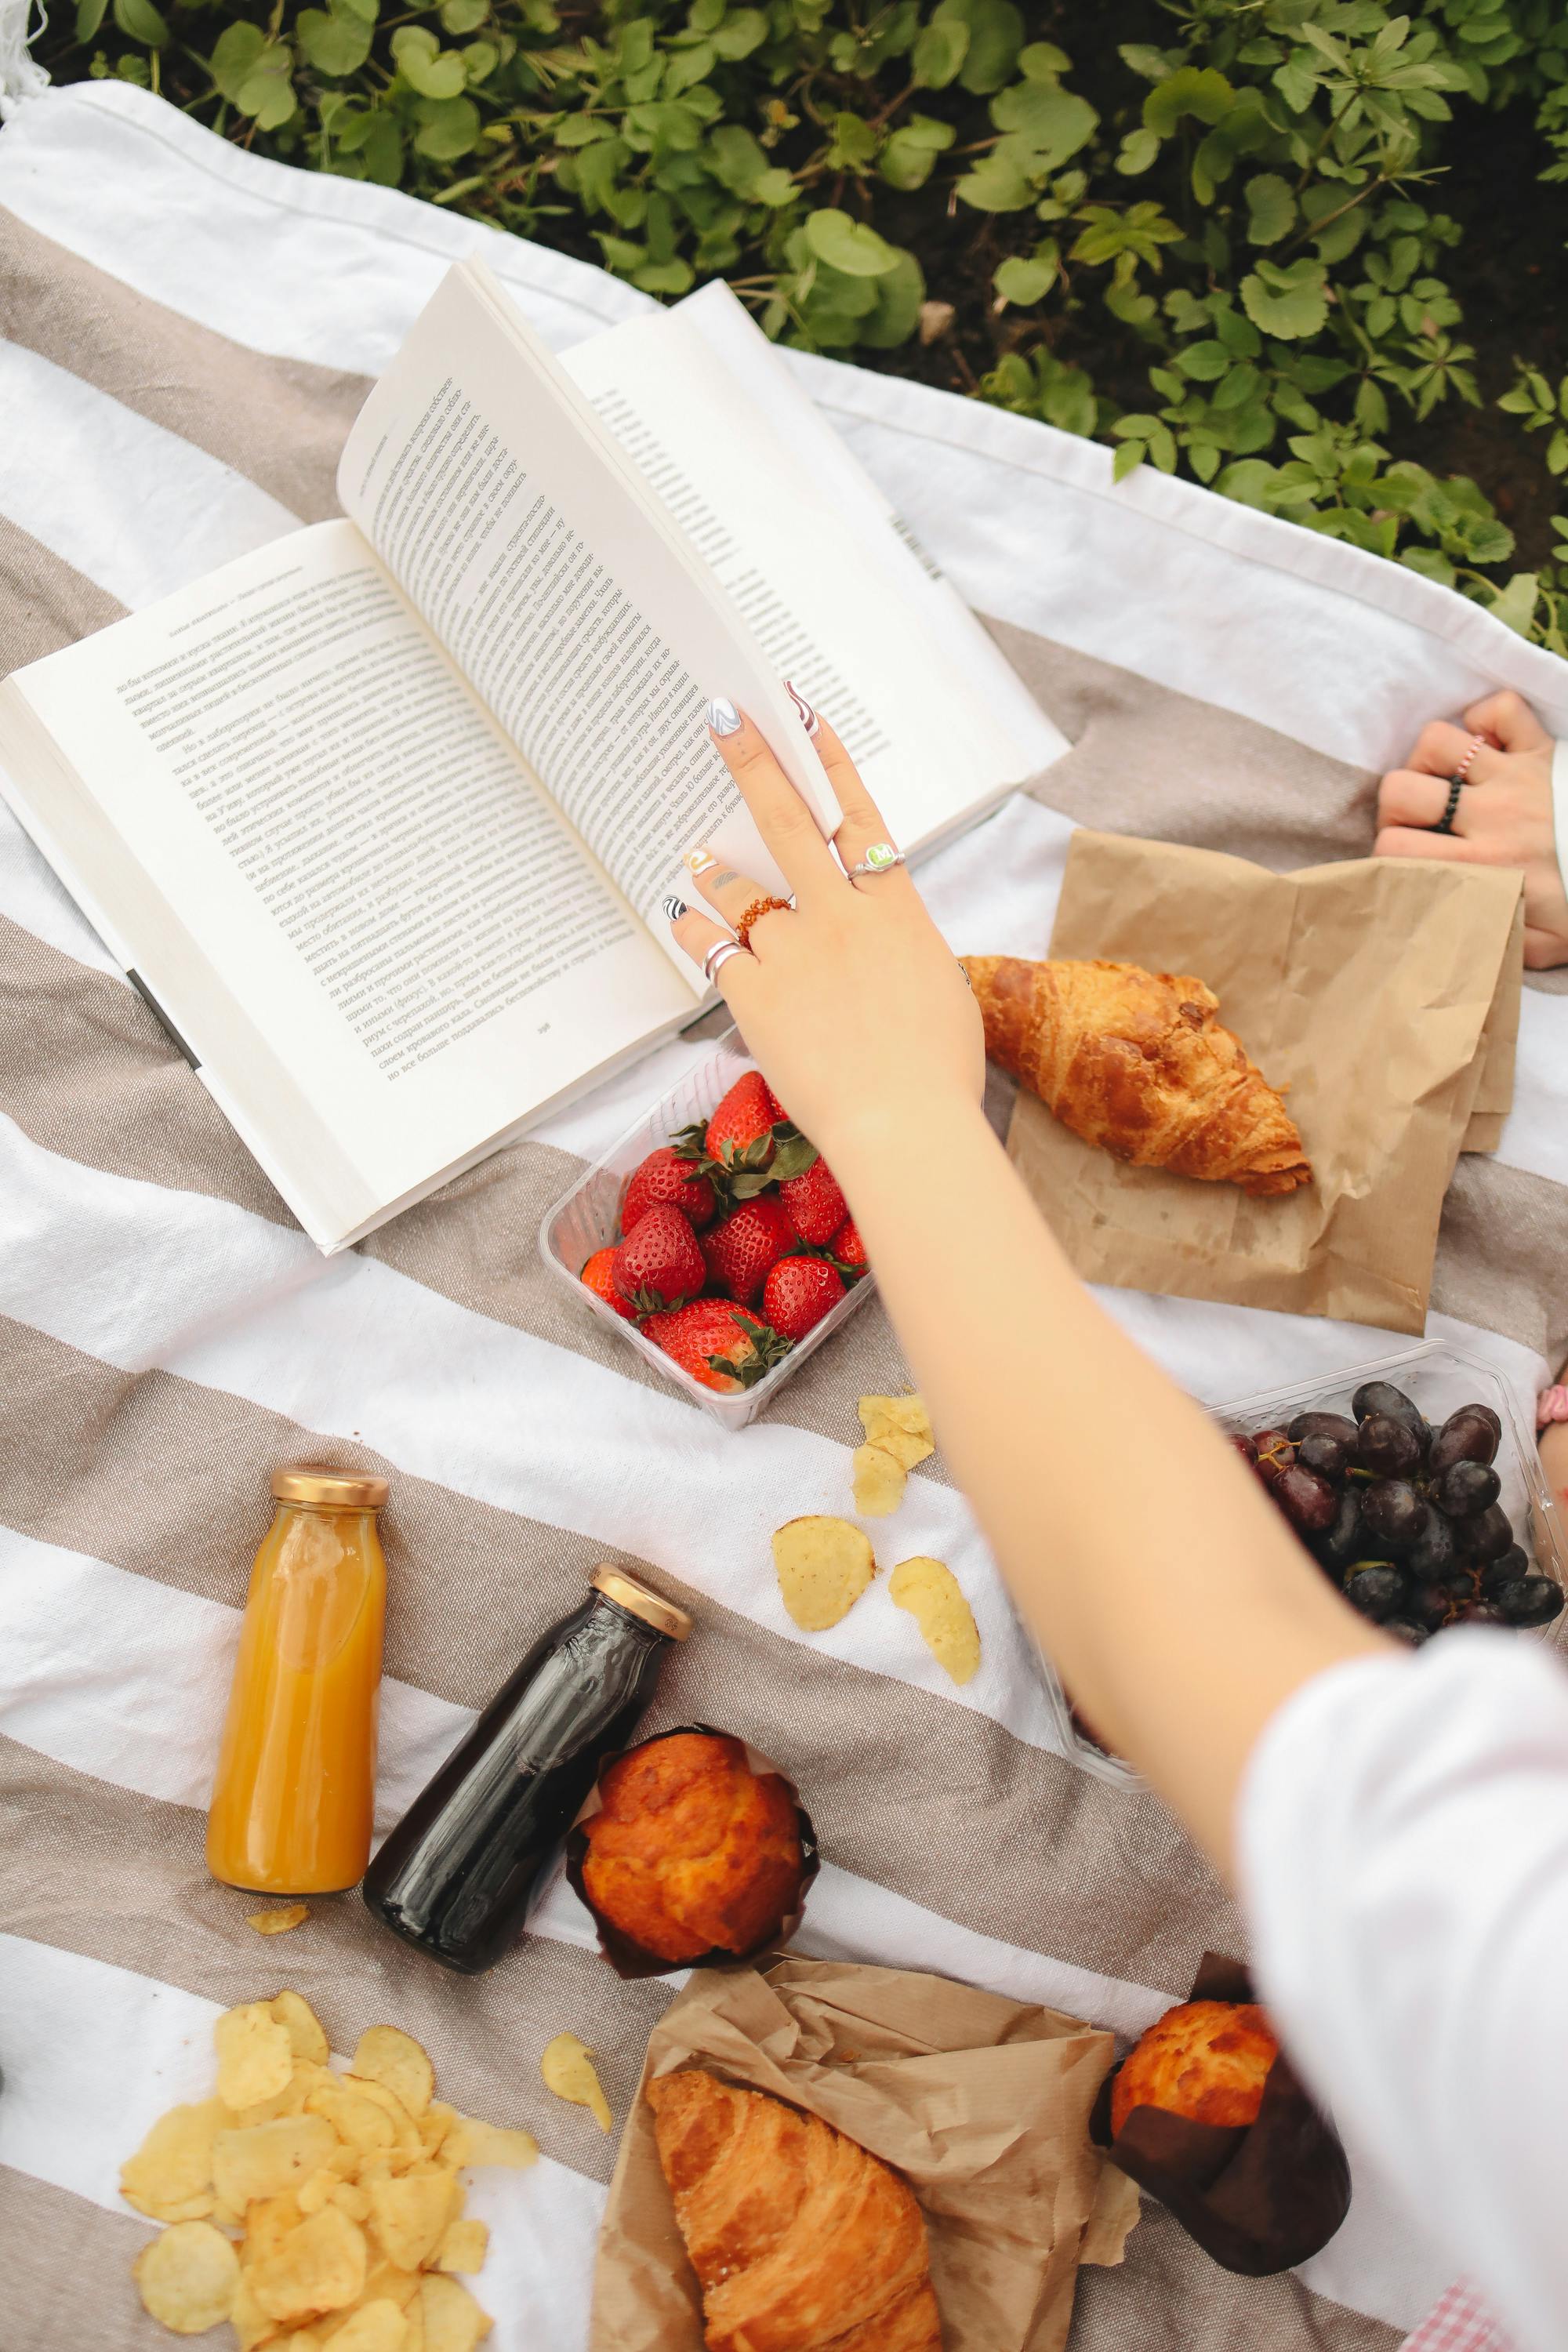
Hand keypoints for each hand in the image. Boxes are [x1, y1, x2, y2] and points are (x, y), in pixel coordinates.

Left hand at [666, 694, 984, 1173]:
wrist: (904, 1125)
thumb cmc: (938, 1072)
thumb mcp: (941, 992)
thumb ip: (904, 951)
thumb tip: (882, 941)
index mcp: (897, 912)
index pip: (858, 819)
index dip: (830, 764)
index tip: (804, 715)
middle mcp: (842, 917)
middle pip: (790, 824)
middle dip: (754, 762)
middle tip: (723, 715)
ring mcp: (794, 953)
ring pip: (742, 892)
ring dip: (716, 870)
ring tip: (693, 856)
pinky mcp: (755, 995)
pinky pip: (711, 949)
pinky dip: (693, 929)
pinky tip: (679, 916)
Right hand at [1375, 689, 1567, 967]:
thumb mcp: (1539, 945)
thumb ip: (1489, 945)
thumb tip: (1443, 942)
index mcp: (1484, 864)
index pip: (1396, 847)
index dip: (1387, 855)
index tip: (1406, 863)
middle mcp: (1492, 814)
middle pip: (1400, 789)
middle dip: (1395, 808)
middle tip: (1415, 823)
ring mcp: (1516, 774)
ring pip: (1437, 740)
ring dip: (1430, 760)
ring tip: (1443, 782)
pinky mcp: (1543, 748)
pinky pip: (1501, 709)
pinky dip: (1485, 719)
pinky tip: (1486, 747)